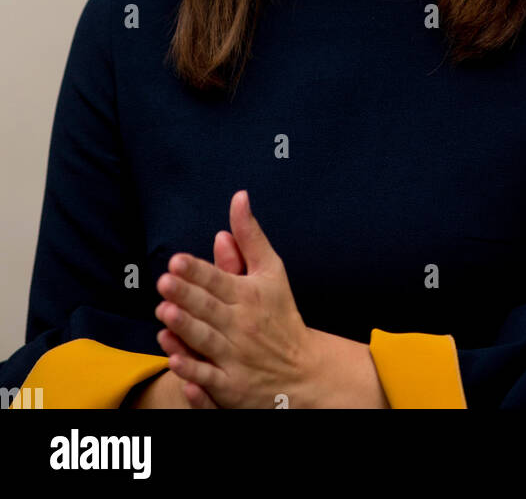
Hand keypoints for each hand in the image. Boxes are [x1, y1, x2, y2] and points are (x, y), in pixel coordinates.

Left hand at [156, 189, 332, 407]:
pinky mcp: (230, 386)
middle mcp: (242, 325)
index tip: (177, 260)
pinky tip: (175, 360)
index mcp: (249, 295)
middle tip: (164, 282)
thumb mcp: (271, 271)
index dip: (198, 271)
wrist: (303, 369)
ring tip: (164, 313)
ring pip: (206, 341)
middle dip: (187, 296)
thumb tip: (238, 198)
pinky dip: (193, 372)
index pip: (219, 280)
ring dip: (185, 328)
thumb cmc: (281, 313)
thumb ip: (250, 237)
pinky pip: (209, 379)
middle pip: (209, 309)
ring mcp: (235, 358)